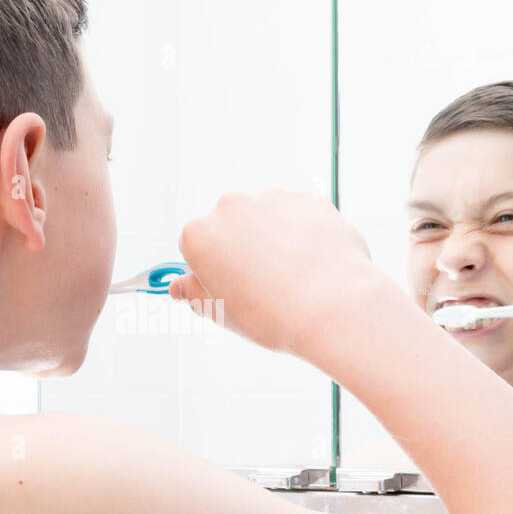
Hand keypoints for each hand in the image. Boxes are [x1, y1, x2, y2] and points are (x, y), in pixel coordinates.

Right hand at [169, 188, 374, 354]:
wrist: (330, 307)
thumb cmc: (273, 314)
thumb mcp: (221, 313)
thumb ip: (196, 293)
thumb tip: (182, 287)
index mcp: (199, 234)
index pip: (195, 246)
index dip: (211, 269)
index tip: (226, 285)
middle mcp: (231, 207)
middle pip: (230, 225)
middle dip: (241, 248)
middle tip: (260, 284)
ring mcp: (272, 199)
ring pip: (266, 216)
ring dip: (273, 237)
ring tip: (290, 276)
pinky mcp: (308, 199)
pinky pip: (300, 214)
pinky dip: (303, 232)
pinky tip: (311, 263)